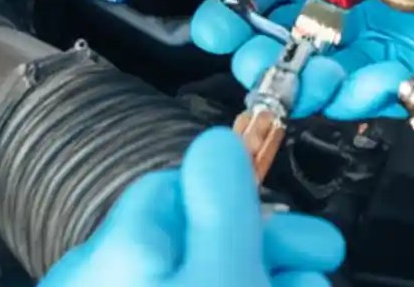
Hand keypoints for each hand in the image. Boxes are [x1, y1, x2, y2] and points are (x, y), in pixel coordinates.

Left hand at [38, 128, 344, 286]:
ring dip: (262, 273)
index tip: (297, 221)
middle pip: (193, 235)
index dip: (248, 197)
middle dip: (268, 243)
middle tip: (317, 260)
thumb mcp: (225, 273)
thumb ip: (222, 202)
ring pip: (196, 273)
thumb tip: (218, 141)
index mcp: (114, 252)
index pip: (180, 185)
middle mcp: (96, 281)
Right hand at [192, 0, 413, 116]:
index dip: (249, 3)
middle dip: (262, 53)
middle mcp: (381, 9)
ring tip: (307, 72)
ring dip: (308, 81)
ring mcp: (409, 50)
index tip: (222, 13)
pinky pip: (388, 101)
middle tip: (246, 56)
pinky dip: (365, 98)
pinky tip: (364, 80)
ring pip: (334, 80)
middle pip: (300, 43)